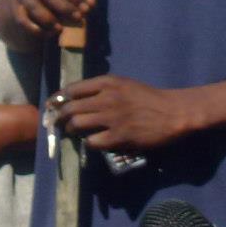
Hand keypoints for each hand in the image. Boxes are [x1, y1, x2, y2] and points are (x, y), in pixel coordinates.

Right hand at [5, 0, 91, 39]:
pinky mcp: (14, 6)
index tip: (85, 8)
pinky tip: (48, 33)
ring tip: (61, 29)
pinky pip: (23, 20)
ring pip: (33, 7)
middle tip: (78, 18)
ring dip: (49, 20)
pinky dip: (36, 29)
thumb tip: (91, 2)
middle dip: (64, 7)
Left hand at [55, 74, 195, 153]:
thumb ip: (101, 89)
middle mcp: (107, 98)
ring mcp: (113, 118)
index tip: (52, 106)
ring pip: (77, 124)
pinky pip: (92, 142)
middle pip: (70, 108)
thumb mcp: (124, 85)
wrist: (173, 112)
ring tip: (73, 132)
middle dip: (59, 117)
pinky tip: (92, 142)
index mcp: (107, 83)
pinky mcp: (120, 136)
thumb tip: (75, 99)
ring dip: (71, 130)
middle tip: (58, 123)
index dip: (57, 99)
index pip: (72, 89)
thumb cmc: (148, 98)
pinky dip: (88, 143)